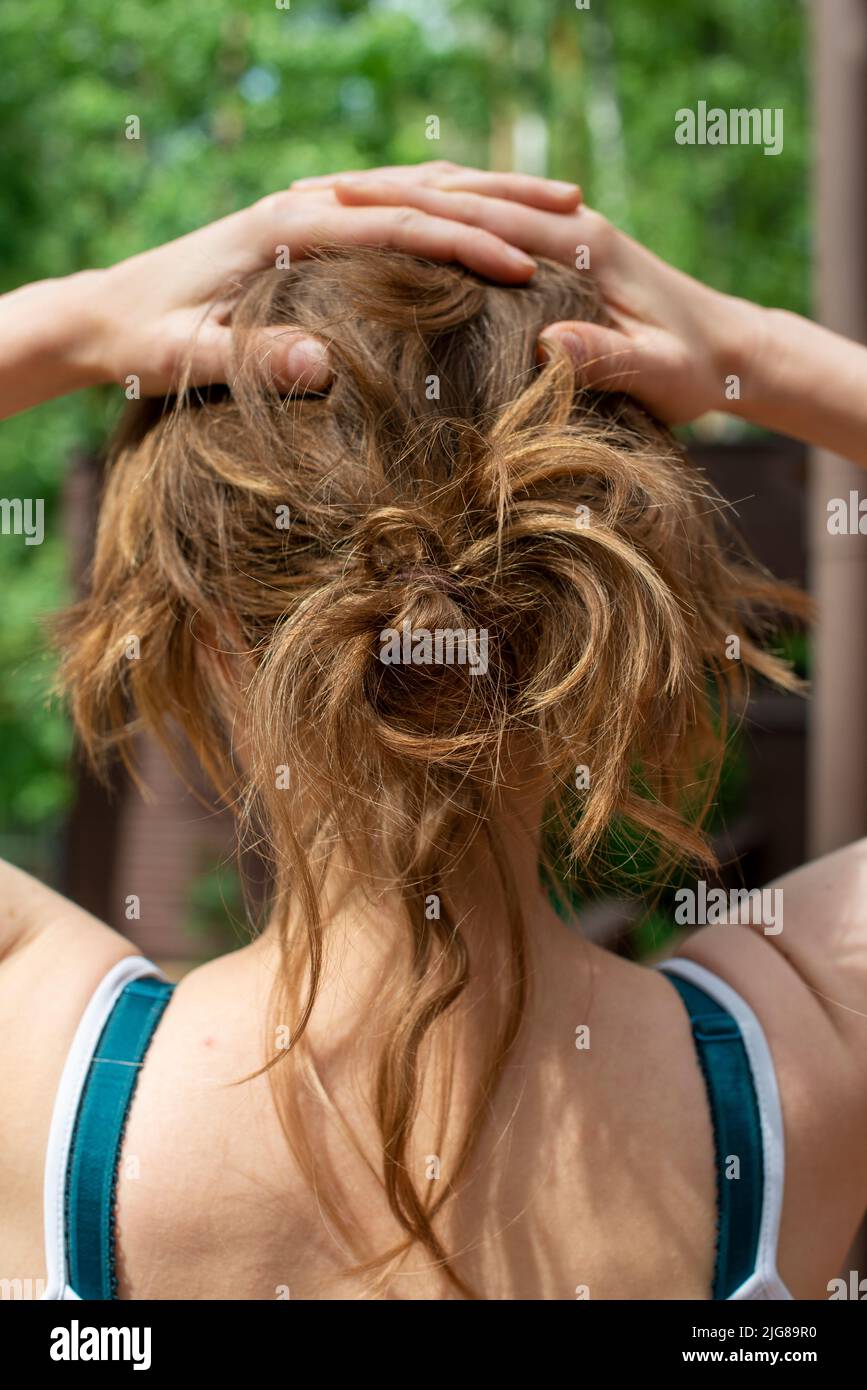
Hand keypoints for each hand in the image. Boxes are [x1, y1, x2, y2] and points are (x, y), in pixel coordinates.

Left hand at [83, 179, 555, 396]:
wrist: (107, 310)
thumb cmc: (143, 341)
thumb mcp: (183, 359)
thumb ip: (248, 359)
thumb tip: (320, 364)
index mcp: (284, 229)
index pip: (396, 223)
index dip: (462, 245)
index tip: (524, 268)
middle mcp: (303, 205)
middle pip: (422, 188)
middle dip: (499, 203)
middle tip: (577, 220)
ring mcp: (309, 208)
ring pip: (419, 184)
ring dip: (490, 191)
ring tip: (564, 203)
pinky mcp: (312, 224)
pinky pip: (398, 204)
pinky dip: (453, 204)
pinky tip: (490, 224)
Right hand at [326, 175, 758, 424]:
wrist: (735, 350)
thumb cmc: (699, 371)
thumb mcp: (662, 374)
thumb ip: (611, 359)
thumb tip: (551, 346)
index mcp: (583, 244)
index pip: (484, 216)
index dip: (411, 213)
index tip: (339, 210)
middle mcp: (569, 223)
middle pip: (466, 192)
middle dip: (390, 190)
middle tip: (308, 194)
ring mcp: (564, 231)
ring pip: (472, 198)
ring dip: (405, 196)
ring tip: (332, 203)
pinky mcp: (560, 250)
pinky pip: (487, 222)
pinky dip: (438, 219)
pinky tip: (395, 234)